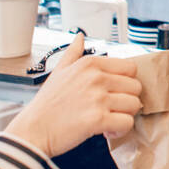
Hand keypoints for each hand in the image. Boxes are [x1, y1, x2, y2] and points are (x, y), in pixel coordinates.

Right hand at [2, 34, 142, 157]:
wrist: (33, 130)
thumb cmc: (46, 105)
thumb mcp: (58, 72)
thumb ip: (73, 53)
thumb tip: (80, 36)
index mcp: (89, 64)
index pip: (130, 68)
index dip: (125, 83)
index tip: (113, 93)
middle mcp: (95, 78)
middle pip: (136, 87)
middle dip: (127, 101)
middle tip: (111, 109)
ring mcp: (97, 98)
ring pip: (134, 105)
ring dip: (124, 116)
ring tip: (108, 121)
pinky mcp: (98, 119)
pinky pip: (127, 123)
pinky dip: (120, 131)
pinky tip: (107, 131)